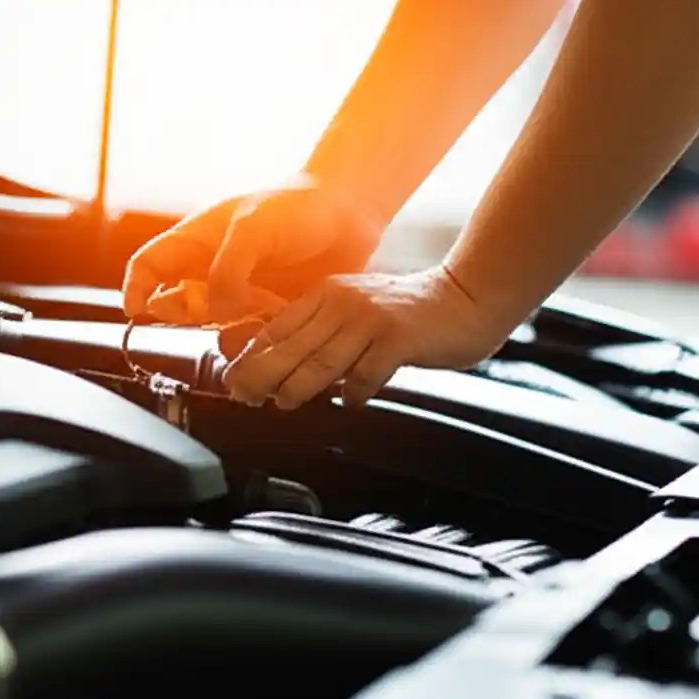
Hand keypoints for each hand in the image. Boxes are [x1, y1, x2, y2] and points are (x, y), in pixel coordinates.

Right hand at [121, 178, 382, 325]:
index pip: (148, 266)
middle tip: (219, 313)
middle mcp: (211, 272)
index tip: (137, 312)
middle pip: (176, 306)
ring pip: (214, 327)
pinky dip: (258, 339)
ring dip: (229, 331)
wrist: (351, 213)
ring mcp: (238, 294)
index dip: (135, 289)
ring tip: (262, 314)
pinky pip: (250, 338)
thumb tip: (214, 312)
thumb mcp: (252, 228)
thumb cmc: (296, 207)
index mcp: (196, 242)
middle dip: (189, 317)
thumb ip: (226, 270)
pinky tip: (280, 322)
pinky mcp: (267, 314)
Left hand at [222, 266, 514, 408]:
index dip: (251, 357)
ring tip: (284, 403)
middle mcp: (343, 302)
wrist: (466, 295)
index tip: (232, 381)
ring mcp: (371, 318)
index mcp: (326, 295)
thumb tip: (281, 367)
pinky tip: (351, 402)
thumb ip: (321, 332)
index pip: (278, 327)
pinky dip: (356, 391)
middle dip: (262, 375)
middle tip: (245, 397)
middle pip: (292, 345)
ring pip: (323, 360)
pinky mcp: (399, 336)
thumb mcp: (354, 311)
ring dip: (299, 386)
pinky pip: (369, 371)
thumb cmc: (407, 313)